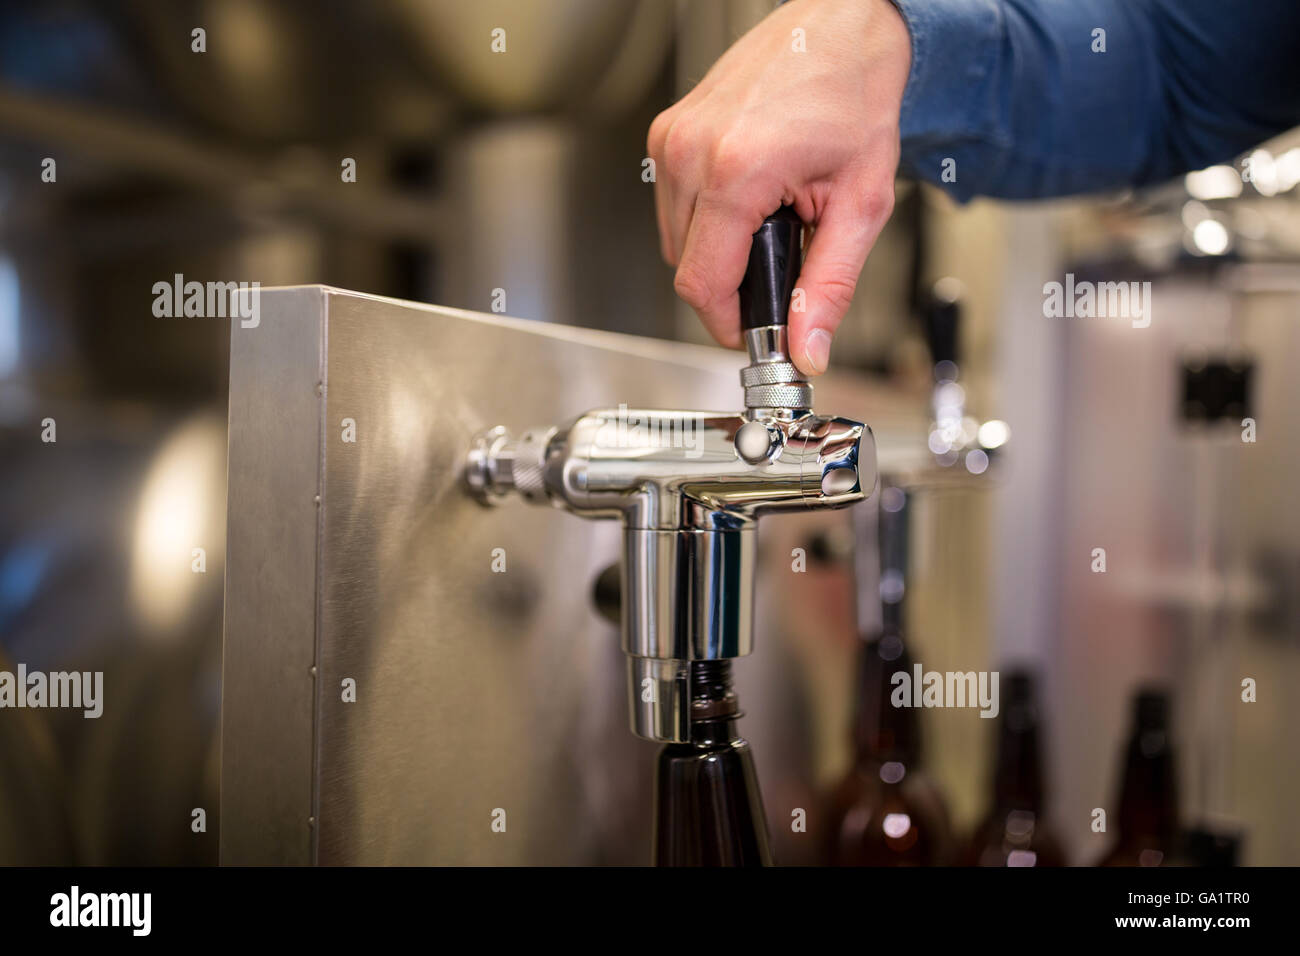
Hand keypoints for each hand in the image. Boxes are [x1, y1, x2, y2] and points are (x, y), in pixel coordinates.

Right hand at [647, 0, 910, 374]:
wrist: (842, 28)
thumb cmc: (854, 96)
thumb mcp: (860, 204)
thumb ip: (830, 286)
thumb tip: (808, 350)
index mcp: (735, 170)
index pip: (702, 285)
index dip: (729, 322)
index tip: (758, 331)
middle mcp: (691, 151)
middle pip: (686, 269)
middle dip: (731, 286)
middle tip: (780, 268)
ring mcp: (672, 138)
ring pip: (676, 242)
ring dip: (717, 252)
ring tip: (770, 223)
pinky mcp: (666, 132)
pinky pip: (674, 207)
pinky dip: (707, 220)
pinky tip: (748, 199)